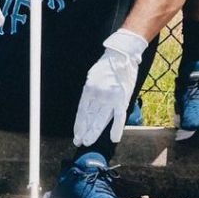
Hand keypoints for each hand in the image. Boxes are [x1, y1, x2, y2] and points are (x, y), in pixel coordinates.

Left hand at [73, 28, 147, 145]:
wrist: (121, 55)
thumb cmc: (107, 66)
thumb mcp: (93, 77)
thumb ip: (91, 92)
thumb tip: (87, 107)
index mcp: (89, 89)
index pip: (82, 111)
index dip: (79, 123)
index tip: (76, 134)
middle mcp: (97, 95)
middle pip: (89, 117)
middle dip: (83, 131)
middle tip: (79, 142)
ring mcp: (109, 97)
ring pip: (100, 119)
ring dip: (94, 132)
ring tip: (87, 142)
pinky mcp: (121, 99)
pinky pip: (118, 117)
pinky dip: (116, 128)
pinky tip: (113, 139)